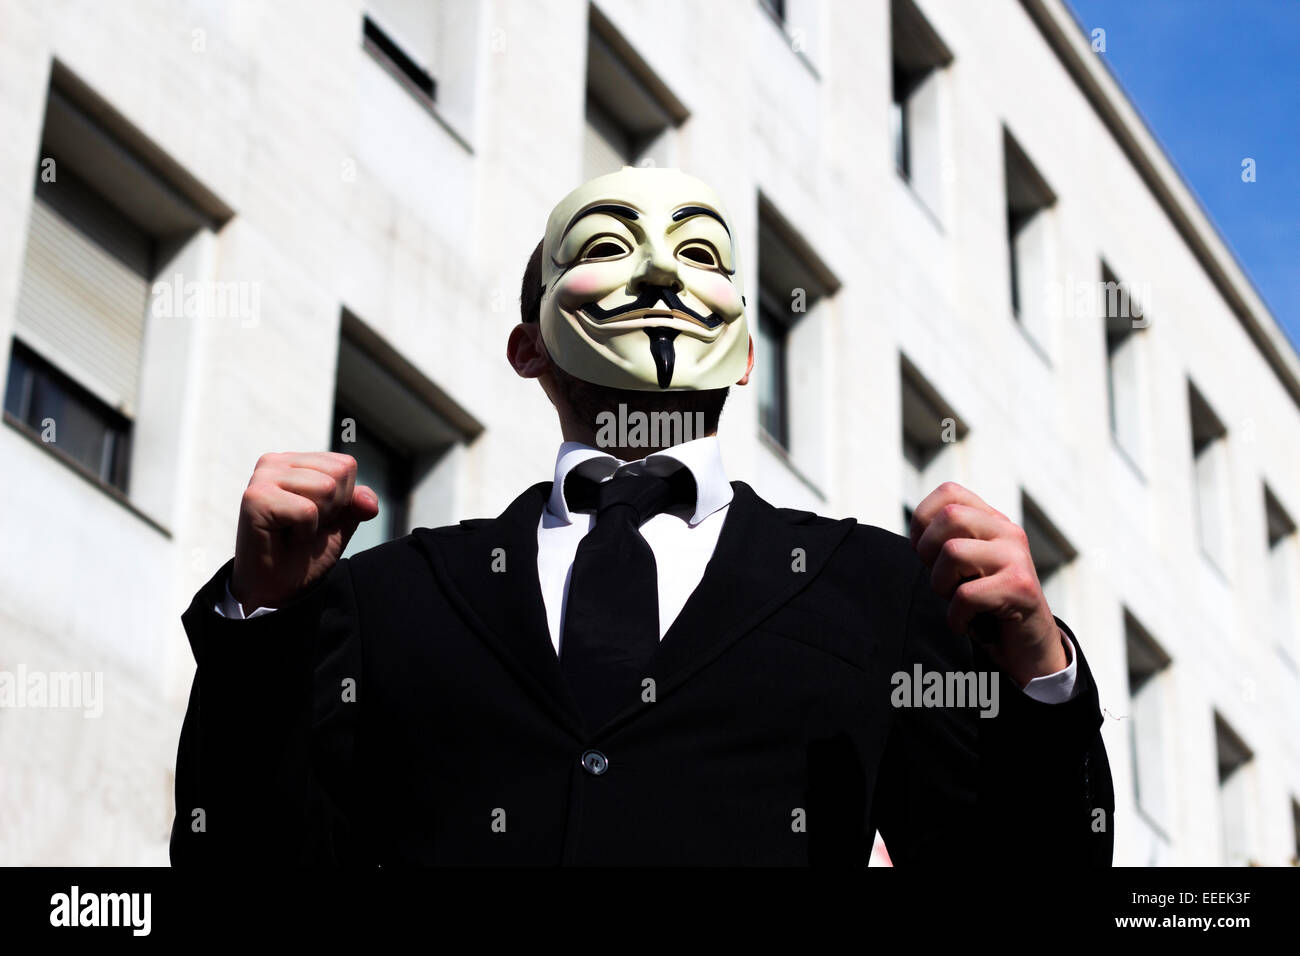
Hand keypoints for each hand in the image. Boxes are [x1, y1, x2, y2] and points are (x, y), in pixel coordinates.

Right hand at [230, 452, 379, 610]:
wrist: (275, 589)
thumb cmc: (303, 553)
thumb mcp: (340, 524)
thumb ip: (357, 504)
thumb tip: (370, 502)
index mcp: (294, 462)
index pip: (345, 465)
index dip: (343, 499)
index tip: (317, 518)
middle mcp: (275, 462)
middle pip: (339, 473)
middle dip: (332, 508)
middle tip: (304, 527)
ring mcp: (262, 477)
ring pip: (326, 488)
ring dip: (318, 521)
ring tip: (294, 531)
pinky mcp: (255, 497)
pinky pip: (307, 510)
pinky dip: (304, 532)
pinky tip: (285, 537)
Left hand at [909, 482, 1067, 686]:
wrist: (1026, 647)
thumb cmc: (985, 605)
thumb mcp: (963, 567)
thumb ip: (943, 543)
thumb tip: (916, 533)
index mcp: (992, 521)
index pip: (949, 493)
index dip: (923, 521)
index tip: (927, 554)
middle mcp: (1007, 531)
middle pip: (950, 516)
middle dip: (929, 552)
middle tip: (943, 580)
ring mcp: (1017, 557)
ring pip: (953, 552)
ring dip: (942, 587)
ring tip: (958, 602)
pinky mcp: (1020, 587)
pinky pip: (966, 595)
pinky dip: (957, 617)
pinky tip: (968, 624)